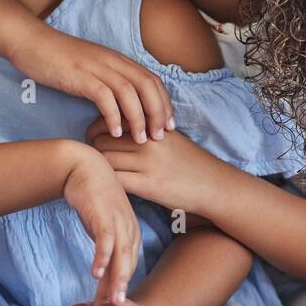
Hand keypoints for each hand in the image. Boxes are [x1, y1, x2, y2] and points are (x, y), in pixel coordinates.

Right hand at [10, 27, 173, 144]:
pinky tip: (114, 132)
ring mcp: (97, 68)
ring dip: (138, 118)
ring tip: (140, 139)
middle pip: (147, 86)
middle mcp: (113, 61)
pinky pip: (104, 97)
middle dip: (158, 113)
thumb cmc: (60, 59)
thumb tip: (123, 104)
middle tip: (159, 137)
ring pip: (129, 92)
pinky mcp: (80, 76)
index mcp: (118, 60)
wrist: (32, 42)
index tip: (168, 126)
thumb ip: (109, 80)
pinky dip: (113, 116)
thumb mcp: (92, 68)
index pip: (153, 80)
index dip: (164, 103)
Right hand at [61, 145, 141, 305]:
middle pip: (129, 264)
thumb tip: (104, 261)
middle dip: (122, 288)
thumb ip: (107, 240)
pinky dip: (102, 257)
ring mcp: (118, 221)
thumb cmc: (92, 194)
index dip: (123, 283)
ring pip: (120, 256)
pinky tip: (95, 273)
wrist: (82, 166)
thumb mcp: (103, 220)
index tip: (115, 303)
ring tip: (111, 300)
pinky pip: (104, 241)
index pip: (130, 263)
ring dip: (116, 279)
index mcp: (131, 229)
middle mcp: (129, 227)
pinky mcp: (104, 215)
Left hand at [87, 118, 226, 217]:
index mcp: (152, 124)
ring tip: (99, 173)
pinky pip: (115, 180)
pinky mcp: (149, 185)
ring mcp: (148, 163)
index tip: (95, 138)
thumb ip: (145, 129)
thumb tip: (116, 127)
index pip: (111, 118)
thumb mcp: (169, 137)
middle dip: (92, 148)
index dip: (96, 128)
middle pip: (102, 138)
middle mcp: (149, 140)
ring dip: (97, 167)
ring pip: (105, 159)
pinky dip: (107, 183)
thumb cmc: (190, 162)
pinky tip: (110, 187)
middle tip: (92, 158)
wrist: (213, 184)